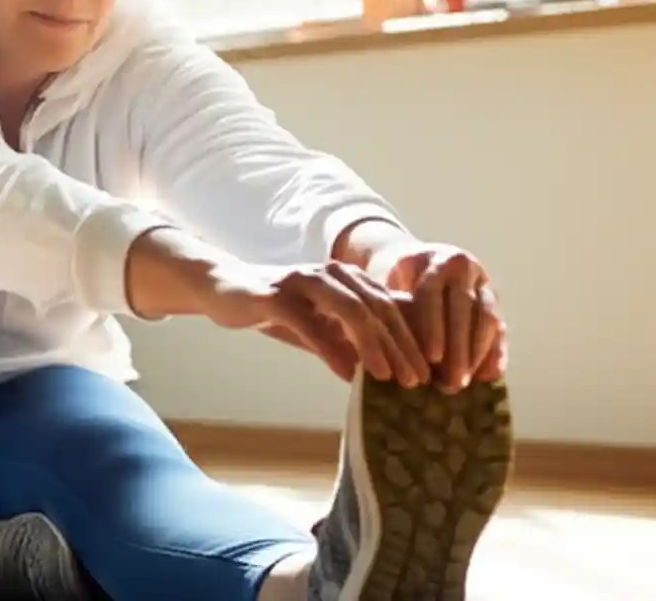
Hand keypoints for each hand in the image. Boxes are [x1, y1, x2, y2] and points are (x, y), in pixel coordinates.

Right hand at [200, 259, 431, 386]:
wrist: (223, 289)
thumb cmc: (276, 309)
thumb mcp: (319, 327)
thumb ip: (348, 341)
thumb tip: (385, 370)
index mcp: (347, 279)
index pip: (391, 308)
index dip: (415, 339)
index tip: (432, 372)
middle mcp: (332, 274)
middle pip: (379, 309)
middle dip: (403, 346)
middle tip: (420, 381)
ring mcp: (304, 282)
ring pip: (352, 311)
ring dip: (375, 346)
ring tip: (390, 378)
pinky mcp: (276, 296)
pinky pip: (310, 323)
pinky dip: (332, 349)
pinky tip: (346, 374)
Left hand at [366, 240, 507, 392]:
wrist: (413, 257)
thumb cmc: (392, 278)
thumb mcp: (384, 282)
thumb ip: (385, 308)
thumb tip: (375, 349)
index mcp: (433, 260)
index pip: (433, 295)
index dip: (433, 327)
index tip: (432, 358)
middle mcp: (463, 267)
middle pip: (464, 309)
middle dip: (458, 348)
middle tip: (451, 381)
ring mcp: (482, 281)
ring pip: (487, 318)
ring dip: (477, 353)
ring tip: (464, 383)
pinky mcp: (493, 299)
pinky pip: (499, 327)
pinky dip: (496, 352)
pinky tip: (489, 376)